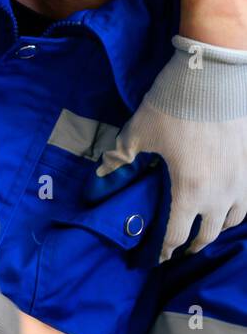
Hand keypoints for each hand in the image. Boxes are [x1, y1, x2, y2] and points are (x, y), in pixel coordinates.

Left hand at [99, 37, 246, 260]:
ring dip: (219, 227)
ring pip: (235, 217)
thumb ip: (118, 159)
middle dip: (194, 245)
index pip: (178, 233)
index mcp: (190, 190)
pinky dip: (237, 207)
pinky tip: (228, 203)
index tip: (158, 258)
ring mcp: (242, 178)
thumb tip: (100, 177)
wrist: (214, 75)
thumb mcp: (137, 132)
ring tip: (207, 228)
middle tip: (182, 249)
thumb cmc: (173, 105)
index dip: (166, 250)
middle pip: (210, 232)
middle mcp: (222, 191)